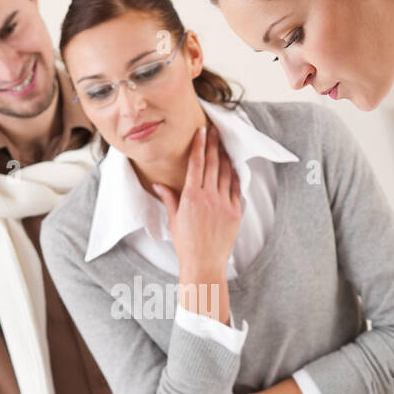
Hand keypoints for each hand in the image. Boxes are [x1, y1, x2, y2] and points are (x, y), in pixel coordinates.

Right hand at [153, 125, 240, 279]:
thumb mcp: (174, 220)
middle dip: (213, 144)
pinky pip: (236, 188)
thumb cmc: (186, 244)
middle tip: (215, 131)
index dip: (199, 145)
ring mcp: (224, 203)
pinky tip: (233, 168)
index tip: (201, 131)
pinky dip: (235, 175)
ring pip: (226, 172)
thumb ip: (169, 199)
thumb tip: (158, 185)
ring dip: (225, 157)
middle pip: (213, 163)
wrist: (204, 263)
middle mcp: (209, 197)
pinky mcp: (236, 211)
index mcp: (191, 196)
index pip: (196, 163)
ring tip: (223, 146)